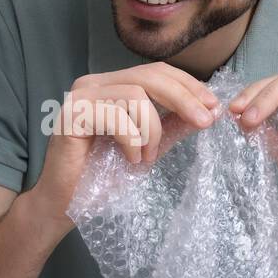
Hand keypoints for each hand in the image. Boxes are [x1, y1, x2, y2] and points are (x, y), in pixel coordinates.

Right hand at [26, 62, 219, 232]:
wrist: (64, 205)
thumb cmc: (101, 178)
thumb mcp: (147, 149)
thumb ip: (171, 128)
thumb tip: (207, 112)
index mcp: (110, 86)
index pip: (156, 72)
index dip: (188, 85)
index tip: (213, 106)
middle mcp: (93, 84)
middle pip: (149, 76)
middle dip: (183, 98)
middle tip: (204, 122)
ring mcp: (80, 97)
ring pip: (136, 95)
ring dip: (152, 130)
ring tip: (147, 157)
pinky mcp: (72, 115)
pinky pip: (116, 116)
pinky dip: (132, 140)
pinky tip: (131, 160)